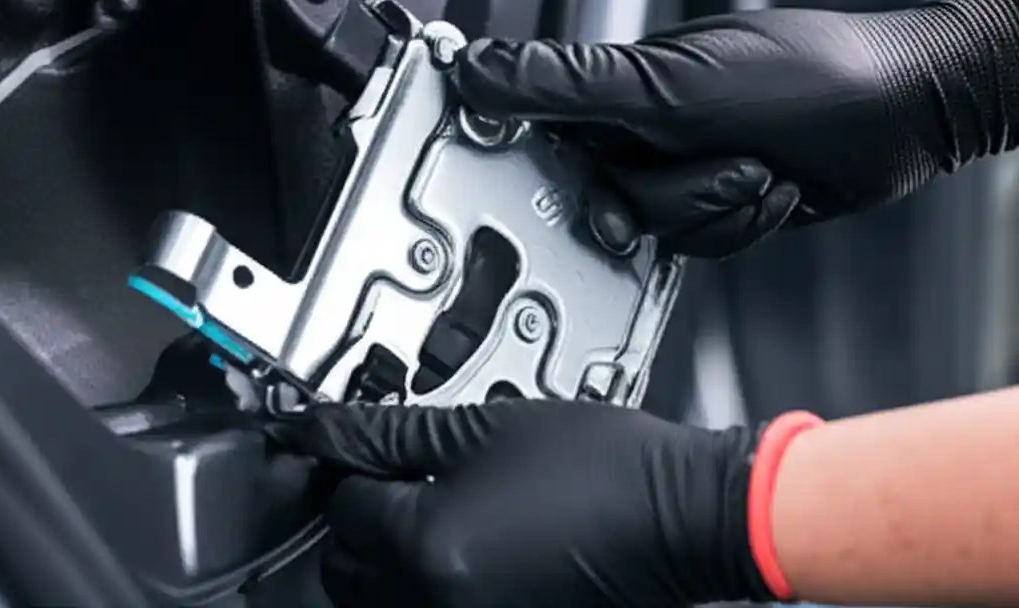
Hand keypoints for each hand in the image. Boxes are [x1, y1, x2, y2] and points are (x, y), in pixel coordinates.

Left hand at [266, 400, 771, 607]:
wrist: (685, 516)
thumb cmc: (610, 471)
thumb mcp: (489, 427)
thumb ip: (394, 432)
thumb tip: (333, 430)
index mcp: (432, 547)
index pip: (344, 506)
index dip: (350, 466)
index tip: (360, 447)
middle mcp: (439, 605)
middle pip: (347, 567)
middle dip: (361, 519)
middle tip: (396, 478)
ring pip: (380, 601)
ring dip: (387, 560)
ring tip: (433, 514)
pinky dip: (429, 587)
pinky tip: (464, 547)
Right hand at [455, 0, 1018, 257]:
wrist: (902, 116)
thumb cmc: (805, 76)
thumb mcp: (675, 85)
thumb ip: (570, 86)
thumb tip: (481, 68)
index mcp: (621, 85)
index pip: (545, 132)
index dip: (551, 172)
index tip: (570, 189)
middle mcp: (644, 127)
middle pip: (605, 198)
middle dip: (673, 194)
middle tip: (724, 160)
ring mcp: (682, 168)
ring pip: (655, 229)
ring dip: (718, 208)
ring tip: (762, 168)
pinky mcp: (716, 205)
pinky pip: (698, 244)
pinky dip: (742, 224)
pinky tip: (775, 189)